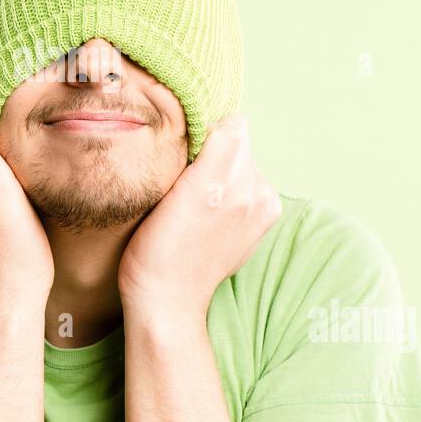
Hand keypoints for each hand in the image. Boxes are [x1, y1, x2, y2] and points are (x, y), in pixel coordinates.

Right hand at [117, 114, 281, 317]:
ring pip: (237, 166)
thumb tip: (231, 122)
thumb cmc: (159, 248)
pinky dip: (227, 196)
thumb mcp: (178, 188)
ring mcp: (260, 208)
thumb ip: (216, 146)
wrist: (168, 300)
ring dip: (217, 177)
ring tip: (193, 206)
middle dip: (211, 157)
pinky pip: (244, 188)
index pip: (230, 125)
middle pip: (235, 145)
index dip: (202, 136)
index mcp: (239, 176)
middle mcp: (258, 189)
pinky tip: (206, 217)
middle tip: (184, 189)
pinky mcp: (260, 223)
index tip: (183, 162)